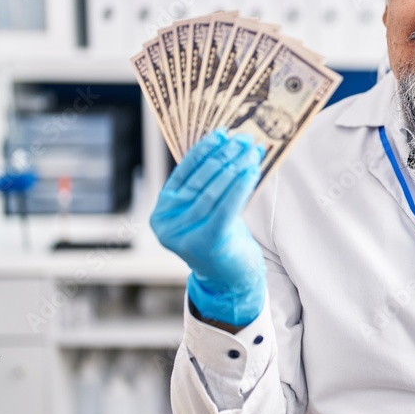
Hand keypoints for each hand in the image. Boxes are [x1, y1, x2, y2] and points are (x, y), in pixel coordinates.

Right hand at [150, 128, 265, 325]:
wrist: (230, 280)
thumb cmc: (221, 238)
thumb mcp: (208, 210)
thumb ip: (209, 185)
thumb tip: (229, 146)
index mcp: (162, 211)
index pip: (182, 173)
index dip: (202, 150)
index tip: (221, 133)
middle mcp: (166, 223)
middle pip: (199, 181)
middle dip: (224, 156)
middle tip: (244, 138)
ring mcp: (182, 235)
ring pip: (213, 192)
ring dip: (236, 167)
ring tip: (252, 151)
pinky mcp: (205, 242)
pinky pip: (226, 207)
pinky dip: (241, 186)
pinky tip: (252, 170)